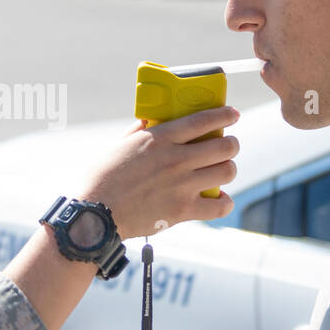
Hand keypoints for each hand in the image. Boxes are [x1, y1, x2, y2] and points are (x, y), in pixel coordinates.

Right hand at [75, 106, 239, 240]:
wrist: (96, 214)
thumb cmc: (101, 178)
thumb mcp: (118, 145)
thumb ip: (138, 130)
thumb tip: (150, 119)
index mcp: (160, 139)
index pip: (204, 120)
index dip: (225, 115)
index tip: (233, 114)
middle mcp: (176, 159)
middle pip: (225, 146)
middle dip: (231, 144)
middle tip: (227, 146)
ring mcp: (182, 185)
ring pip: (227, 171)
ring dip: (228, 169)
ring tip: (222, 170)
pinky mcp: (183, 210)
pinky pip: (219, 206)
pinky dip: (224, 202)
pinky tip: (220, 199)